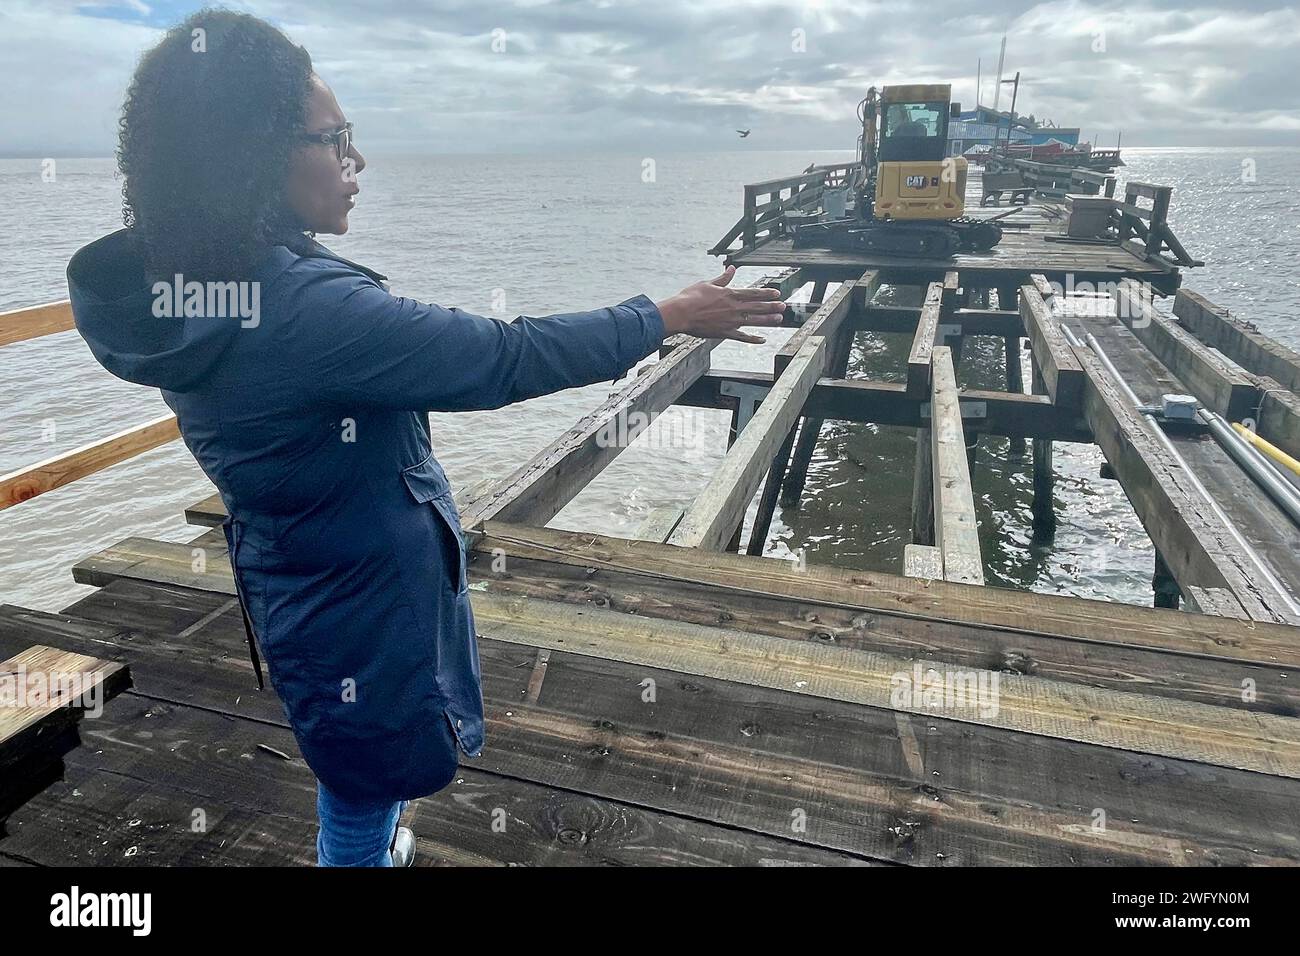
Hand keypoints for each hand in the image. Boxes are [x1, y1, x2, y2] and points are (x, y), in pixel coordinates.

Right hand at [654, 265, 786, 343]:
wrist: (681, 313)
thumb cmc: (691, 297)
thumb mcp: (707, 283)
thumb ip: (722, 278)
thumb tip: (732, 269)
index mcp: (730, 294)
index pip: (753, 293)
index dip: (767, 293)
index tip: (777, 293)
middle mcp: (734, 308)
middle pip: (758, 307)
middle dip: (772, 306)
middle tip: (783, 306)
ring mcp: (730, 321)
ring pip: (754, 321)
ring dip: (768, 320)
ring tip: (779, 319)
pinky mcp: (724, 333)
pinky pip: (742, 337)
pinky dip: (753, 339)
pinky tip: (762, 339)